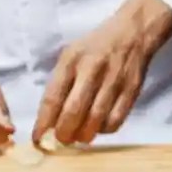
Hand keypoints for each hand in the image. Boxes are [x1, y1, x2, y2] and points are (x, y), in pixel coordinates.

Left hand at [34, 0, 171, 145]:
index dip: (44, 122)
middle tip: (62, 139)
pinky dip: (105, 130)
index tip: (38, 138)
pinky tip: (99, 127)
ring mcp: (114, 80)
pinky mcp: (132, 90)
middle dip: (64, 133)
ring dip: (84, 135)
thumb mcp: (70, 55)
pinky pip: (116, 120)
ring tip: (79, 137)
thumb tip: (49, 120)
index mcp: (71, 60)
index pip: (53, 97)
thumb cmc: (94, 47)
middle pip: (74, 111)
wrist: (133, 32)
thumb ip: (59, 84)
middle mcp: (92, 69)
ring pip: (96, 119)